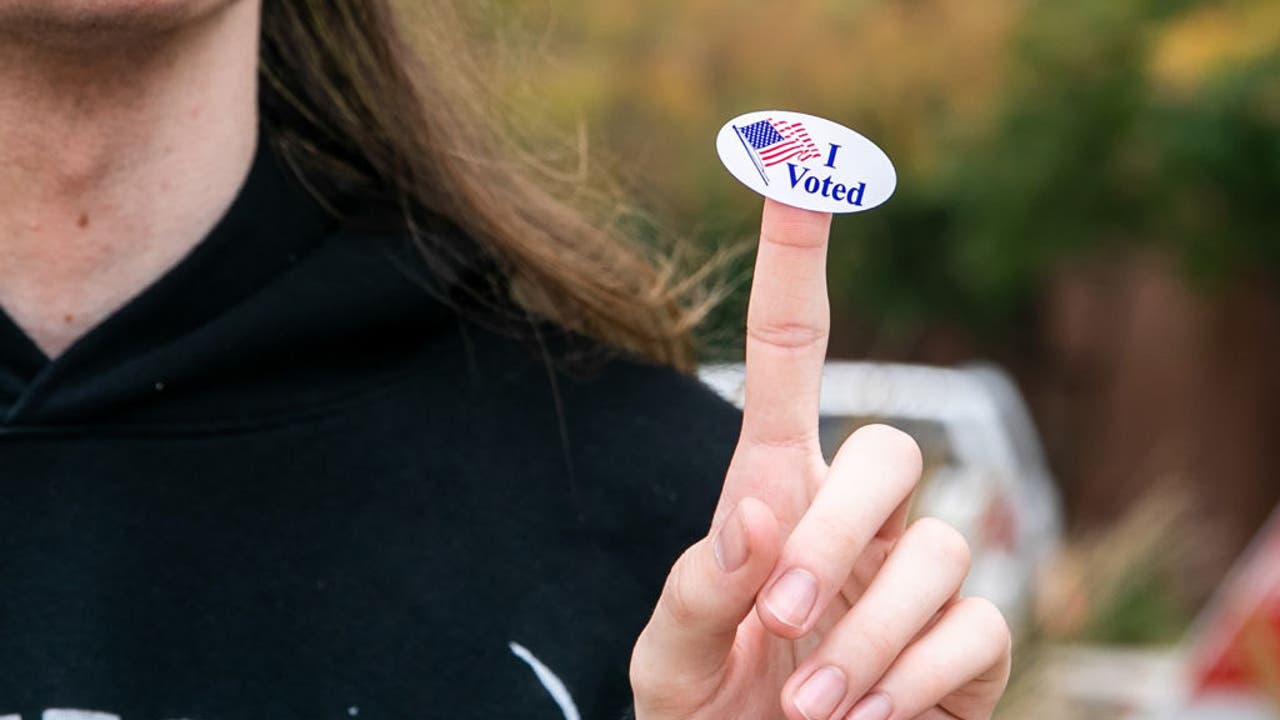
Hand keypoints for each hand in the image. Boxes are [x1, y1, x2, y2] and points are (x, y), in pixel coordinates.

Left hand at [629, 199, 1011, 719]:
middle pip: (893, 449)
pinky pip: (979, 627)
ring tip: (806, 706)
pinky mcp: (967, 646)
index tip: (797, 165)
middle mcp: (859, 518)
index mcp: (775, 489)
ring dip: (869, 633)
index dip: (795, 263)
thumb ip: (698, 588)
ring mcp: (918, 576)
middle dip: (840, 530)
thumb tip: (757, 515)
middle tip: (780, 615)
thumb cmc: (706, 706)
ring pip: (948, 543)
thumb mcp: (668, 656)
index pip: (792, 355)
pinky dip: (918, 678)